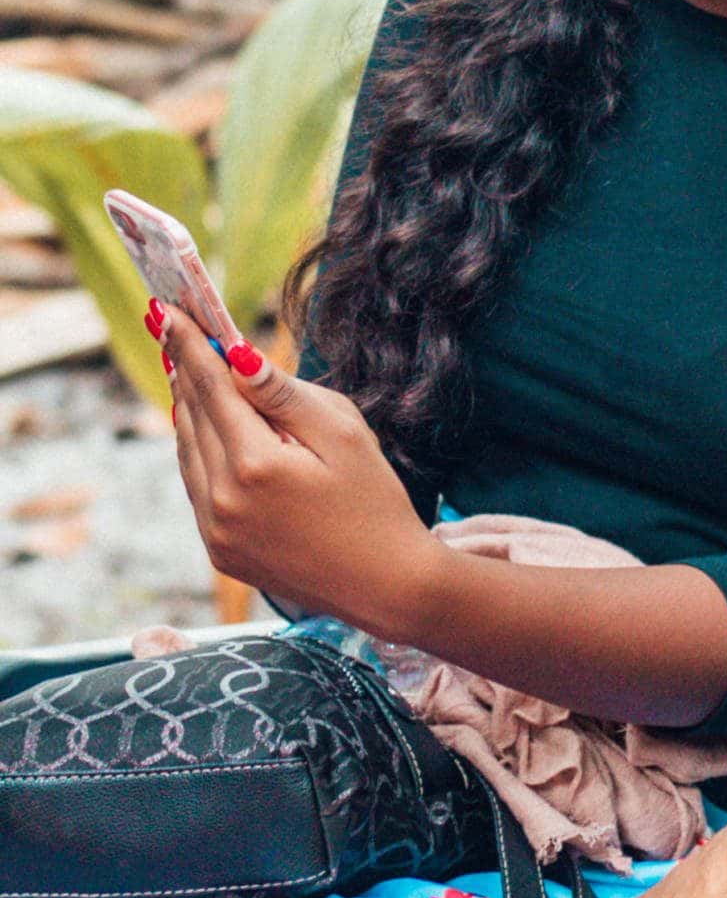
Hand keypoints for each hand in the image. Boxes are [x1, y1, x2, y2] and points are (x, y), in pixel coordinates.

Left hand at [159, 308, 436, 632]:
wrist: (387, 587)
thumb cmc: (376, 504)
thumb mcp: (344, 434)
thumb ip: (284, 393)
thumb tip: (235, 356)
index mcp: (255, 465)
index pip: (210, 386)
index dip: (189, 344)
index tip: (168, 310)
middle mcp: (222, 500)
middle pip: (191, 416)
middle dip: (187, 372)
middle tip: (180, 333)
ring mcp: (216, 532)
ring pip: (188, 452)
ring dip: (192, 411)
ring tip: (198, 377)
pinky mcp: (220, 551)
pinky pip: (197, 488)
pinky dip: (201, 453)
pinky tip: (218, 435)